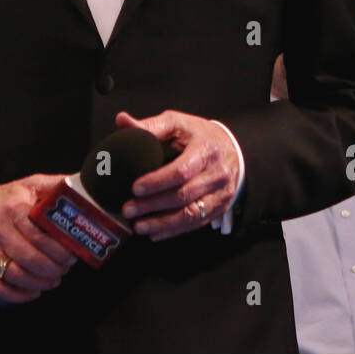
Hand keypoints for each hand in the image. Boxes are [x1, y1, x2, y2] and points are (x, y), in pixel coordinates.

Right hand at [0, 174, 77, 303]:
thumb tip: (80, 190)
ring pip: (16, 276)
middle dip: (53, 268)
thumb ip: (53, 187)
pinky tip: (33, 291)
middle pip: (30, 258)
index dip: (59, 250)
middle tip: (64, 269)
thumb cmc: (2, 201)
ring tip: (52, 280)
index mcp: (13, 208)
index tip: (70, 255)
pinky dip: (19, 295)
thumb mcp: (28, 185)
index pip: (39, 235)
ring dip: (40, 283)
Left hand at [114, 110, 239, 239]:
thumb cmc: (200, 136)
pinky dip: (174, 230)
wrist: (232, 149)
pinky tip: (155, 233)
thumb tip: (122, 121)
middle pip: (183, 195)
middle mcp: (217, 174)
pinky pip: (195, 224)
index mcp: (206, 150)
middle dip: (153, 205)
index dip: (157, 181)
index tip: (135, 187)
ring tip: (138, 226)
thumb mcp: (179, 124)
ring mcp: (220, 194)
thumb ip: (150, 126)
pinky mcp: (219, 208)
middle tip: (128, 209)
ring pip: (190, 214)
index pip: (181, 170)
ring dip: (162, 223)